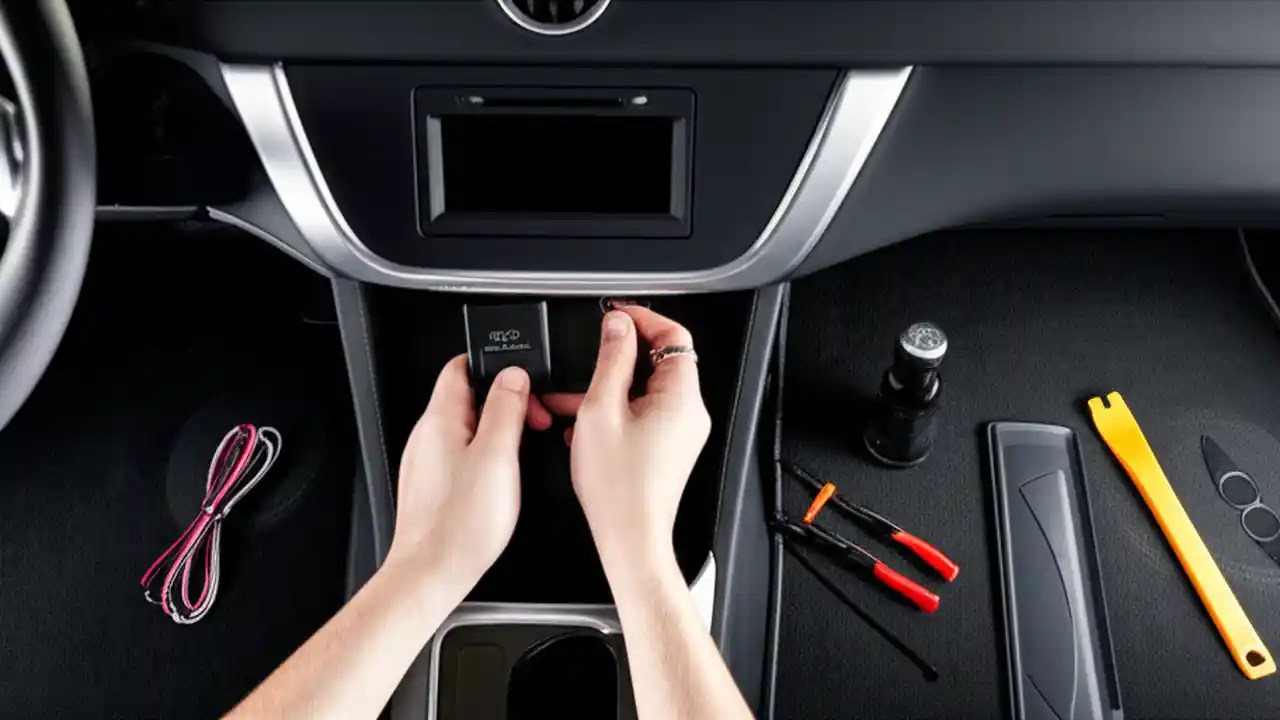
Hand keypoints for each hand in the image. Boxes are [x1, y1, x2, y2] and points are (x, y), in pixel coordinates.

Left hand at [386, 356, 528, 599]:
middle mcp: (427, 435)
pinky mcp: (432, 484)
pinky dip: (485, 454)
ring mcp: (427, 461)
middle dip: (504, 401)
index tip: (522, 380)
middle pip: (467, 396)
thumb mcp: (497, 456)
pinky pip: (461, 453)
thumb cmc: (460, 524)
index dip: (493, 364)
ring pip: (466, 426)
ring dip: (497, 429)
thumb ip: (505, 409)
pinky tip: (501, 476)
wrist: (431, 574)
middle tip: (532, 421)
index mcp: (439, 419)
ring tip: (520, 450)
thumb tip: (513, 376)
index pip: (459, 366)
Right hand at [535, 307, 710, 571]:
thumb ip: (611, 360)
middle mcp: (689, 413)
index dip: (643, 317)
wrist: (629, 539)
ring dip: (612, 385)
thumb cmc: (618, 488)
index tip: (615, 313)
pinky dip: (616, 408)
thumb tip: (617, 326)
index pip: (674, 336)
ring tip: (575, 395)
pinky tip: (584, 421)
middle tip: (591, 352)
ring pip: (647, 389)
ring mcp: (681, 431)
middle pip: (660, 361)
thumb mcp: (601, 410)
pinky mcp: (668, 447)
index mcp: (681, 398)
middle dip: (621, 354)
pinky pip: (644, 413)